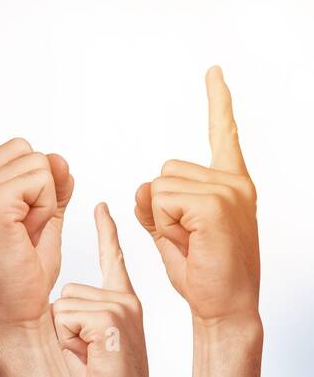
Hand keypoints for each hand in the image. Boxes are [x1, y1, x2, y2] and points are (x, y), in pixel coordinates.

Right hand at [0, 54, 73, 328]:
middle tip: (22, 232)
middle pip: (25, 149)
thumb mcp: (38, 217)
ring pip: (39, 163)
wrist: (9, 318)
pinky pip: (42, 178)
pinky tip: (21, 236)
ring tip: (21, 237)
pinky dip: (46, 207)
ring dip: (46, 200)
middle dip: (42, 187)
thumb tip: (55, 157)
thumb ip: (44, 180)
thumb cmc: (21, 275)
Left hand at [52, 204, 149, 376]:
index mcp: (120, 299)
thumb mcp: (83, 337)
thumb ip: (75, 312)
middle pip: (64, 291)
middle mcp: (123, 298)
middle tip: (84, 349)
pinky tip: (90, 354)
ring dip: (63, 334)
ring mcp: (120, 305)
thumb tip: (54, 301)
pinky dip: (68, 341)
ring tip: (87, 352)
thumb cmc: (98, 375)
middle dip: (62, 324)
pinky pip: (65, 318)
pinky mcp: (112, 317)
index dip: (106, 231)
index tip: (101, 206)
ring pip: (61, 306)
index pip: (112, 258)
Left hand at [134, 66, 259, 323]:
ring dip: (160, 218)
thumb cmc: (201, 271)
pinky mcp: (215, 204)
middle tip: (187, 238)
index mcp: (231, 183)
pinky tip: (190, 242)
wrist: (223, 306)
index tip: (213, 71)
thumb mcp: (174, 230)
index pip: (222, 134)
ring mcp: (227, 190)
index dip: (217, 101)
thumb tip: (144, 187)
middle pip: (163, 171)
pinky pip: (160, 200)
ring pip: (158, 187)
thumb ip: (159, 202)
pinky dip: (163, 224)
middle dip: (160, 207)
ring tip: (190, 242)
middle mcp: (233, 181)